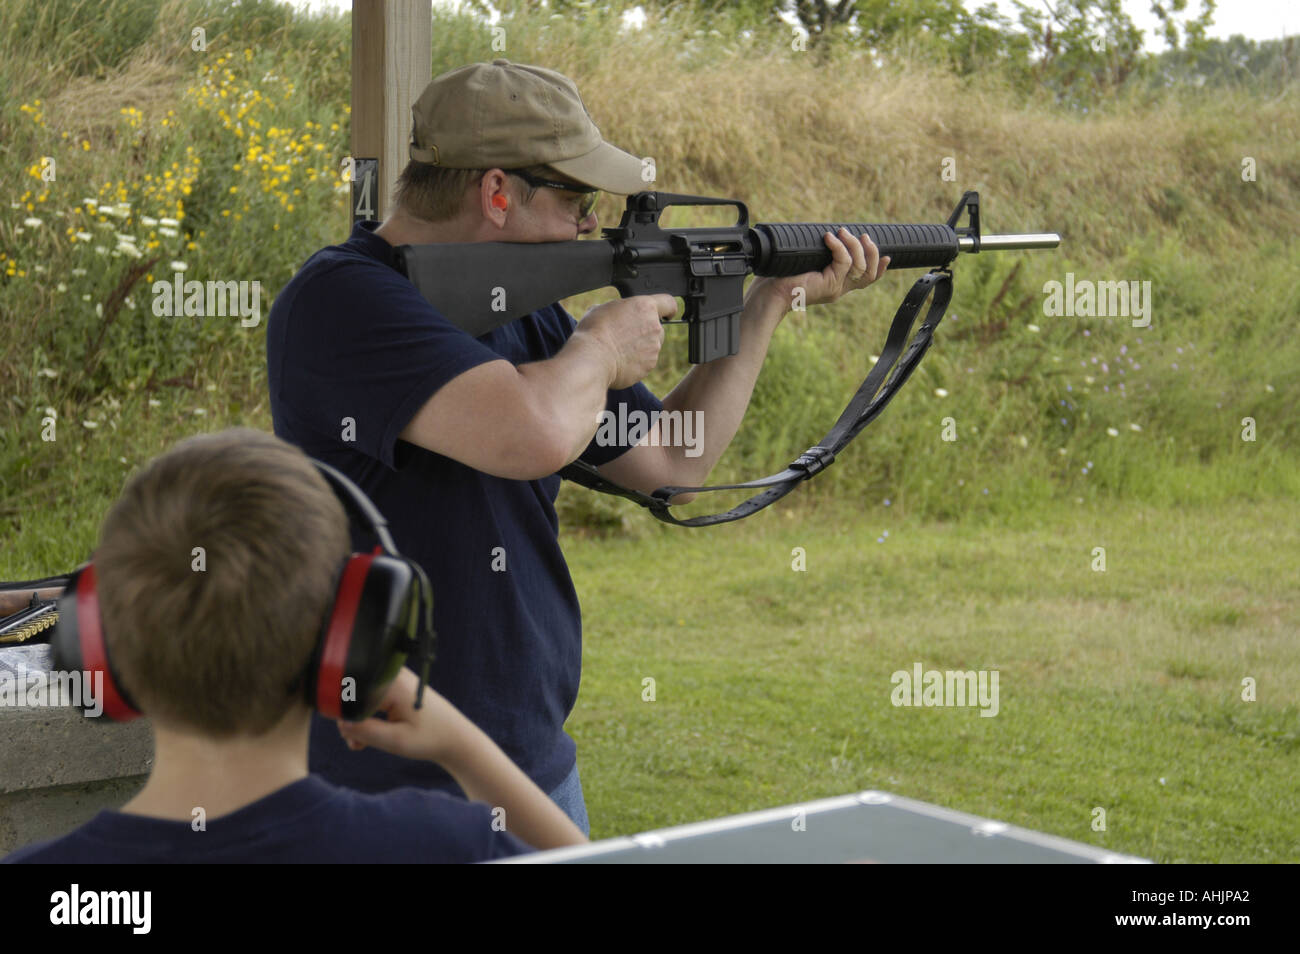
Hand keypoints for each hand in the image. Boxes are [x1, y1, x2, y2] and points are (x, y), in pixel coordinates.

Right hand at [336, 667, 465, 763]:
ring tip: (363, 743)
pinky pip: (373, 698)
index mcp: (393, 683)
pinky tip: (369, 735)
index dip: (347, 719)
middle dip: (352, 721)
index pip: (354, 696)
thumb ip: (365, 731)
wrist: (455, 738)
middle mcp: (393, 675)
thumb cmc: (430, 738)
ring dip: (360, 721)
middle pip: (356, 695)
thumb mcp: (395, 740)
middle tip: (357, 743)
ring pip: (363, 698)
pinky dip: (369, 716)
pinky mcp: (398, 686)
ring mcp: (396, 679)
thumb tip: (340, 722)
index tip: (352, 738)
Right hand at [576, 293, 674, 388]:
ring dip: (640, 348)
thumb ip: (618, 310)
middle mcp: (655, 327)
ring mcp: (654, 348)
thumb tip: (614, 315)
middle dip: (646, 331)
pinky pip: (645, 362)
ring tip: (618, 350)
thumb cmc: (594, 331)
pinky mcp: (649, 366)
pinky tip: (619, 361)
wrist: (592, 358)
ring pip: (651, 346)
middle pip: (658, 328)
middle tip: (626, 336)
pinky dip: (636, 363)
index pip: (669, 303)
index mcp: (645, 307)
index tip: (666, 314)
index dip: (667, 309)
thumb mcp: (601, 309)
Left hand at [754, 228, 889, 313]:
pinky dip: (838, 247)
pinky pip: (844, 262)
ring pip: (859, 266)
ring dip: (853, 245)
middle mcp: (839, 288)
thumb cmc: (780, 275)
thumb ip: (820, 253)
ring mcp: (835, 288)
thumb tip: (828, 233)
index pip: (866, 280)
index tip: (887, 255)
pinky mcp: (828, 285)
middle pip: (869, 273)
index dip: (879, 267)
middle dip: (871, 251)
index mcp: (836, 284)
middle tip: (861, 235)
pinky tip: (828, 238)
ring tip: (841, 232)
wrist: (769, 293)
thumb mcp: (806, 261)